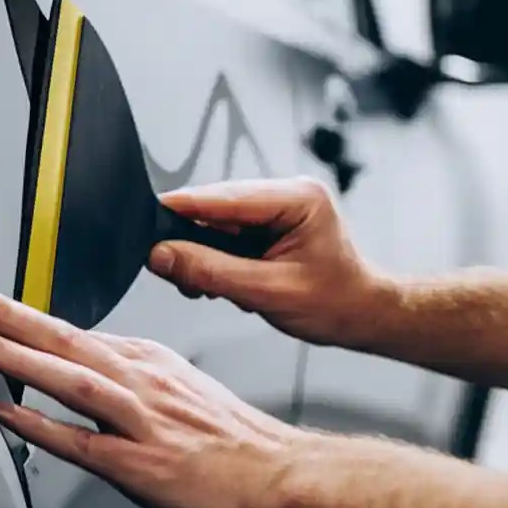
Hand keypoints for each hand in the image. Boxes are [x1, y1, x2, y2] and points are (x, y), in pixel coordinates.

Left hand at [0, 272, 310, 507]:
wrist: (279, 473)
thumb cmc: (231, 436)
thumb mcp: (179, 384)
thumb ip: (130, 372)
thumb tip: (83, 361)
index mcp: (148, 360)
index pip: (73, 328)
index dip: (22, 313)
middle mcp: (142, 381)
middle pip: (65, 337)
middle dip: (9, 312)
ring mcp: (140, 420)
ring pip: (73, 379)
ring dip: (22, 358)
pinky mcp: (141, 463)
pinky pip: (83, 441)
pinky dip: (43, 426)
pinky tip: (9, 415)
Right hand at [148, 177, 394, 348]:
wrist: (362, 314)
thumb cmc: (334, 303)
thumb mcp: (268, 293)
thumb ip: (212, 272)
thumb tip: (162, 256)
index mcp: (297, 198)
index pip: (224, 197)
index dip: (182, 208)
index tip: (145, 217)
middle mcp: (286, 193)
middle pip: (215, 207)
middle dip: (190, 239)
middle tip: (174, 272)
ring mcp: (277, 206)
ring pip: (216, 221)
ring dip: (203, 252)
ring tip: (204, 286)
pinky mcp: (268, 222)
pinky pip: (226, 231)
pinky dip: (215, 257)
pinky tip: (220, 281)